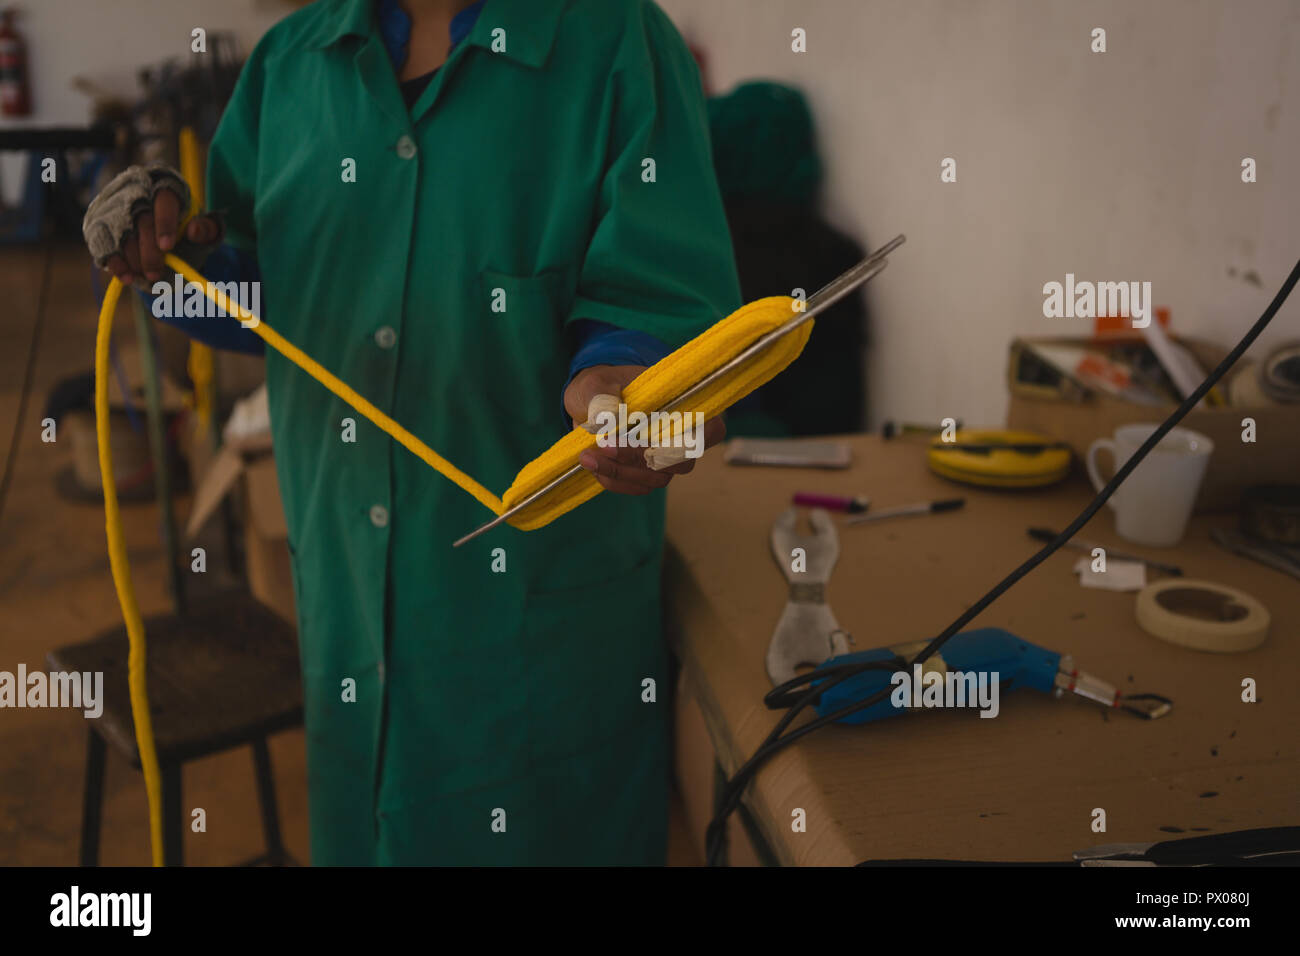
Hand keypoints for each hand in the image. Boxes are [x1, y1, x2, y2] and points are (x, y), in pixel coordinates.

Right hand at [82, 163, 221, 286]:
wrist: (161, 231)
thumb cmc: (185, 228)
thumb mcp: (203, 229)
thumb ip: (206, 229)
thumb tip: (194, 229)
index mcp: (165, 187)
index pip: (164, 201)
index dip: (164, 224)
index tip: (167, 247)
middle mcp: (136, 191)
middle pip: (141, 220)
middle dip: (148, 251)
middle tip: (156, 274)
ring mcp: (114, 205)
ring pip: (120, 232)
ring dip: (132, 259)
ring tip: (145, 278)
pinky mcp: (98, 221)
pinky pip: (101, 242)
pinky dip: (114, 262)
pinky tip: (127, 277)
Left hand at [563, 364, 725, 495]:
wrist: (588, 404)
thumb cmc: (601, 386)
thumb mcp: (596, 382)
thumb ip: (601, 395)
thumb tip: (607, 418)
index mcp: (683, 405)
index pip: (710, 429)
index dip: (695, 439)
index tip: (656, 436)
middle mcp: (681, 436)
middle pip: (680, 461)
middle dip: (639, 457)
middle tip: (604, 446)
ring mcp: (666, 459)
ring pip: (656, 478)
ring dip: (621, 472)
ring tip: (587, 457)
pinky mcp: (647, 473)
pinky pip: (638, 486)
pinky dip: (614, 480)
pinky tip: (593, 465)